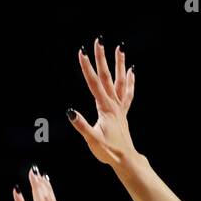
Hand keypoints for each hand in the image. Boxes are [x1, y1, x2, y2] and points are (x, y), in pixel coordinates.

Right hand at [70, 39, 136, 166]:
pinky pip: (127, 93)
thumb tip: (70, 112)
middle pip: (107, 76)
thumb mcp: (92, 140)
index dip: (87, 67)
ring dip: (119, 64)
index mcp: (105, 108)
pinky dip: (129, 81)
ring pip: (119, 81)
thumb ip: (82, 125)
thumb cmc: (108, 151)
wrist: (125, 159)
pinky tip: (130, 72)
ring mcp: (119, 107)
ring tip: (120, 48)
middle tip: (99, 41)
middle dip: (102, 58)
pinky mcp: (122, 113)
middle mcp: (113, 104)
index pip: (94, 83)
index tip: (81, 52)